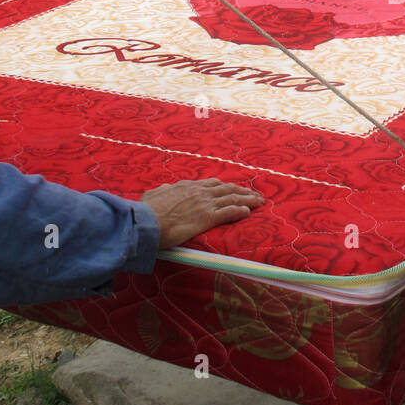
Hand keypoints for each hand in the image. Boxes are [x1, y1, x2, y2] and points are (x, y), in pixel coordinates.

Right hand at [139, 178, 264, 247]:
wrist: (145, 221)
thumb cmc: (145, 211)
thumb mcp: (152, 195)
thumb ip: (162, 191)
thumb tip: (165, 189)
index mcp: (187, 186)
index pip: (212, 184)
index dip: (225, 187)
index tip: (233, 189)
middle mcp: (199, 192)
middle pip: (227, 188)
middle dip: (242, 191)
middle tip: (255, 195)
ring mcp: (204, 203)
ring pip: (232, 197)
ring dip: (248, 199)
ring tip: (259, 202)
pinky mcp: (207, 217)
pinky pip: (229, 212)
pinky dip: (240, 211)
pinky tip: (249, 212)